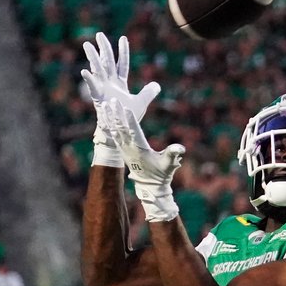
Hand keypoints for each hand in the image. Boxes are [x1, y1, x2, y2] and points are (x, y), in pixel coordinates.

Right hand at [81, 32, 160, 165]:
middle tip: (99, 34)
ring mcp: (103, 89)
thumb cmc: (127, 116)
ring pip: (97, 69)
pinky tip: (84, 71)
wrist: (119, 130)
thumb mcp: (141, 102)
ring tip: (87, 45)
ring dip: (93, 57)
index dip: (123, 52)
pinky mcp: (98, 98)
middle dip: (104, 48)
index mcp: (119, 83)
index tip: (123, 38)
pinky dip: (89, 79)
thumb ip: (148, 92)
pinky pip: (93, 87)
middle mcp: (110, 83)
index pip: (121, 63)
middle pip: (107, 62)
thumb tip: (156, 85)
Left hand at [102, 100, 184, 222]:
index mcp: (140, 149)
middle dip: (118, 114)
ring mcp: (124, 149)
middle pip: (122, 128)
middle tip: (113, 100)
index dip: (131, 120)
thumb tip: (180, 148)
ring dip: (110, 117)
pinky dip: (108, 125)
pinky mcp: (122, 150)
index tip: (127, 108)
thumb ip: (173, 155)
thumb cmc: (162, 174)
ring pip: (114, 130)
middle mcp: (130, 148)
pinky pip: (113, 135)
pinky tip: (105, 117)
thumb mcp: (170, 164)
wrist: (150, 186)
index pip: (134, 132)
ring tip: (105, 105)